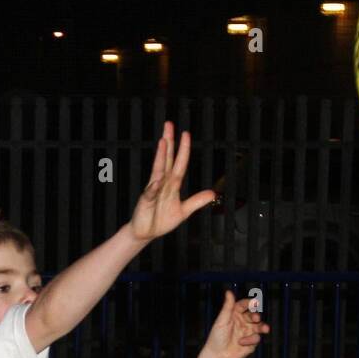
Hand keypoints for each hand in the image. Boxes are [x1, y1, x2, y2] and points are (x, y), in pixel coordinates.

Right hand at [128, 122, 216, 242]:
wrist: (146, 233)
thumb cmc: (162, 220)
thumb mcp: (183, 211)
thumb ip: (197, 201)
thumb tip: (213, 193)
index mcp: (172, 184)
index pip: (179, 164)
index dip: (183, 150)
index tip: (185, 133)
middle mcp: (162, 183)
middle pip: (167, 159)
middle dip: (169, 142)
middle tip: (169, 124)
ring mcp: (153, 190)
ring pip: (158, 170)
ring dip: (161, 157)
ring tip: (163, 141)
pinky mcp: (146, 201)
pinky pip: (150, 193)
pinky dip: (153, 187)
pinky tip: (156, 180)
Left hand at [203, 291, 270, 357]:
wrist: (218, 356)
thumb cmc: (216, 338)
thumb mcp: (222, 320)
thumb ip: (228, 306)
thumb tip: (229, 292)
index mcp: (234, 314)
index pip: (244, 305)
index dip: (249, 303)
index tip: (254, 302)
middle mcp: (242, 322)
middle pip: (253, 315)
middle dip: (256, 316)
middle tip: (256, 318)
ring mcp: (247, 332)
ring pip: (259, 326)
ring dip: (262, 327)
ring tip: (266, 329)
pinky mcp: (251, 342)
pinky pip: (256, 338)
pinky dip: (251, 340)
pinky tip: (242, 342)